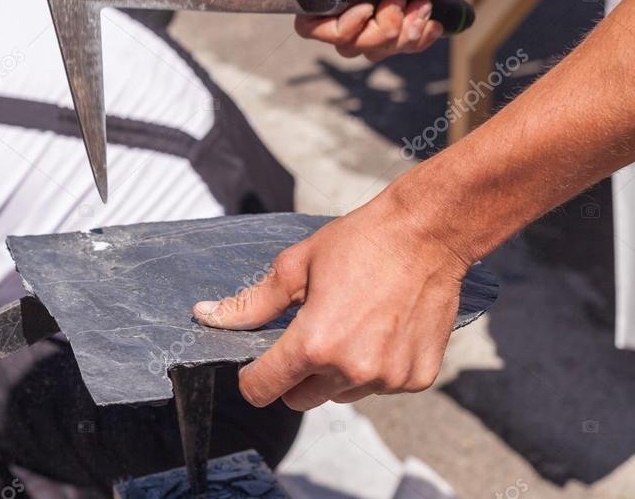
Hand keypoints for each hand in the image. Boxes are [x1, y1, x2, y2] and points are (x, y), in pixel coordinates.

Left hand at [192, 196, 470, 409]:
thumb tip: (206, 316)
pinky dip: (378, 367)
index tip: (261, 361)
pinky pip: (382, 387)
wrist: (428, 233)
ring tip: (357, 324)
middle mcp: (352, 370)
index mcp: (315, 344)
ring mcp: (388, 378)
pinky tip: (386, 329)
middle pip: (300, 400)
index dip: (253, 376)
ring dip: (340, 371)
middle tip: (316, 331)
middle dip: (298, 374)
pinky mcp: (417, 378)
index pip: (262, 390)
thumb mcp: (297, 266)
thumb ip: (252, 303)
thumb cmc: (362, 242)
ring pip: (342, 395)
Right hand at [292, 0, 478, 61]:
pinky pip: (396, 48)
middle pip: (347, 45)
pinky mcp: (390, 21)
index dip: (340, 29)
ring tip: (421, 3)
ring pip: (373, 49)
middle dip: (382, 31)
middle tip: (402, 0)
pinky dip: (417, 35)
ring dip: (404, 31)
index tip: (367, 9)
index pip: (310, 26)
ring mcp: (368, 12)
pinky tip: (429, 14)